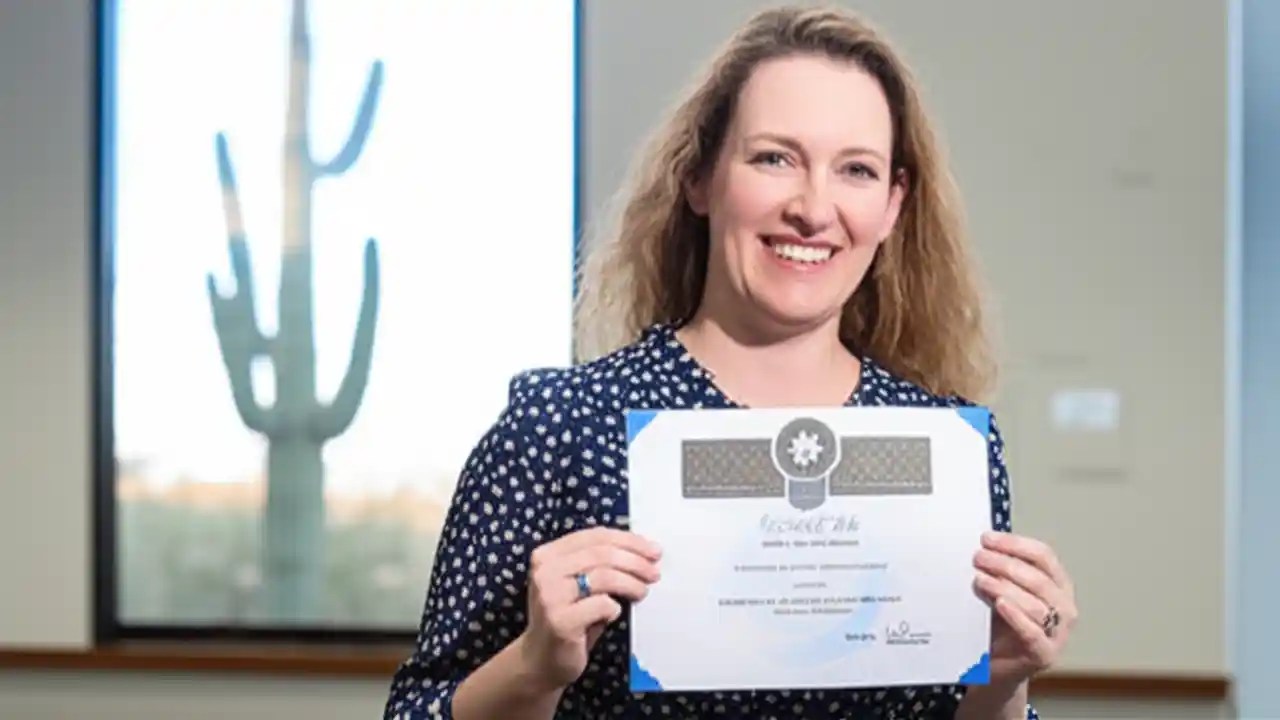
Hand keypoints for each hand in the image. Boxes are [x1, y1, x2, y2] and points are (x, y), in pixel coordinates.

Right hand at [518, 527, 662, 690]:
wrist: (542, 660)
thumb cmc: (567, 618)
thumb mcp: (577, 583)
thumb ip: (599, 564)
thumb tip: (644, 551)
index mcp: (547, 554)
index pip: (595, 536)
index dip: (628, 541)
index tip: (652, 550)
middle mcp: (544, 571)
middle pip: (602, 554)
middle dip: (635, 562)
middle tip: (654, 572)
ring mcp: (550, 596)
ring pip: (604, 576)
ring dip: (631, 583)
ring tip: (642, 592)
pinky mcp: (560, 621)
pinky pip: (602, 604)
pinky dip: (615, 608)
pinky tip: (614, 613)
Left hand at [973, 531, 1076, 685]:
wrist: (997, 666)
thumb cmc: (1002, 624)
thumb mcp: (1002, 590)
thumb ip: (999, 571)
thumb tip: (983, 547)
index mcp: (1058, 585)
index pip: (1043, 556)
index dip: (1015, 544)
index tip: (987, 539)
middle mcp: (1064, 607)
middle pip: (1038, 578)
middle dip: (1005, 564)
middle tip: (978, 558)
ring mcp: (1059, 633)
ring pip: (1035, 604)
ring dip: (1005, 587)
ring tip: (980, 580)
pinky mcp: (1045, 654)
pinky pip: (1033, 633)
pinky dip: (1016, 616)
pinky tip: (1000, 603)